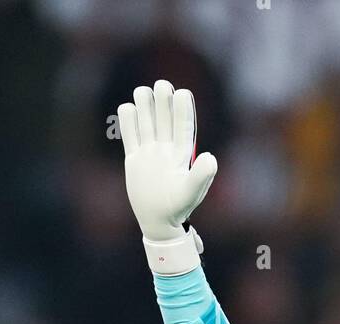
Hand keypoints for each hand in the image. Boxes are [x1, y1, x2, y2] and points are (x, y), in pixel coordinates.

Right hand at [117, 79, 216, 271]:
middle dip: (163, 98)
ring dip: (144, 103)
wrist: (157, 221)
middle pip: (164, 115)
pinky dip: (127, 118)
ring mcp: (149, 151)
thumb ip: (201, 176)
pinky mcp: (134, 156)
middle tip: (162, 86)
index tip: (182, 93)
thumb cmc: (178, 208)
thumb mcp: (191, 193)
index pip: (183, 124)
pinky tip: (129, 111)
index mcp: (181, 153)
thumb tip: (211, 158)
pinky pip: (129, 132)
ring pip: (146, 119)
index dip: (182, 107)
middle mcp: (166, 147)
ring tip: (143, 93)